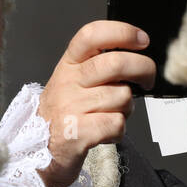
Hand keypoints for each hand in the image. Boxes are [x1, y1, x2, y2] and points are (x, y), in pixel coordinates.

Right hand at [32, 21, 154, 186]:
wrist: (39, 155)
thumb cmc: (63, 117)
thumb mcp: (72, 84)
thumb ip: (98, 68)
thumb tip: (137, 61)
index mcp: (68, 65)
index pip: (92, 35)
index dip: (122, 32)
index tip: (142, 39)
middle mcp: (67, 82)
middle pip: (115, 62)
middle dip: (143, 69)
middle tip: (147, 79)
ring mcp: (70, 107)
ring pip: (121, 97)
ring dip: (126, 109)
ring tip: (110, 115)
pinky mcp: (76, 133)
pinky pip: (116, 123)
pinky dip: (118, 131)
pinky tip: (105, 132)